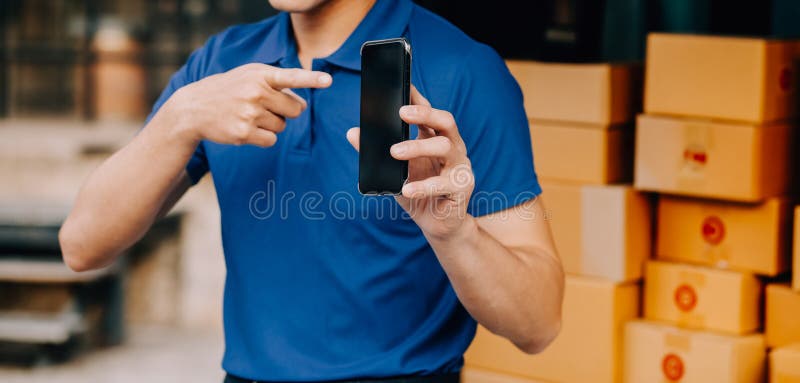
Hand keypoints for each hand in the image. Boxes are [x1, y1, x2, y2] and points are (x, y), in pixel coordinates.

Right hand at [159, 63, 331, 147]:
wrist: (194, 108)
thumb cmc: (229, 89)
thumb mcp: (249, 75)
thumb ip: (277, 83)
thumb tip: (303, 105)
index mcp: (260, 75)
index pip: (291, 77)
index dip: (311, 80)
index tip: (328, 81)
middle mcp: (255, 92)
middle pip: (296, 109)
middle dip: (286, 111)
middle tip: (264, 106)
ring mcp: (249, 113)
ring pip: (282, 126)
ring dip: (272, 124)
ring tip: (250, 115)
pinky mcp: (244, 133)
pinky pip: (272, 140)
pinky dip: (264, 137)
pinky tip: (247, 129)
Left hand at [347, 86, 474, 239]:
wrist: (438, 225)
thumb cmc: (417, 193)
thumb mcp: (393, 172)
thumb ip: (376, 152)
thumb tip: (352, 133)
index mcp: (436, 138)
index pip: (429, 112)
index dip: (418, 98)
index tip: (403, 84)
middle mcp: (452, 148)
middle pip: (445, 121)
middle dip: (424, 113)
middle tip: (401, 112)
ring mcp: (459, 167)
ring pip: (444, 147)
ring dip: (417, 147)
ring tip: (394, 152)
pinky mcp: (462, 187)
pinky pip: (443, 183)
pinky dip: (423, 186)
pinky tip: (408, 188)